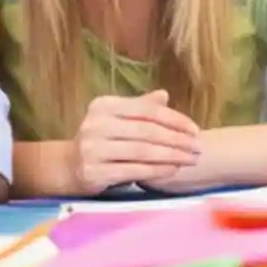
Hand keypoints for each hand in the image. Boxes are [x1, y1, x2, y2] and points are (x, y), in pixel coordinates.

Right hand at [70, 90, 200, 195]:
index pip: (146, 110)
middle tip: (198, 148)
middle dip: (177, 140)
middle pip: (147, 131)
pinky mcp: (95, 171)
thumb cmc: (100, 140)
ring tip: (191, 159)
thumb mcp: (116, 119)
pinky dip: (158, 171)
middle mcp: (95, 124)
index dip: (174, 119)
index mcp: (103, 105)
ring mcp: (93, 148)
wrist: (68, 166)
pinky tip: (173, 170)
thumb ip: (139, 108)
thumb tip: (164, 95)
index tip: (195, 129)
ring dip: (172, 156)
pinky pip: (134, 170)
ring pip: (143, 151)